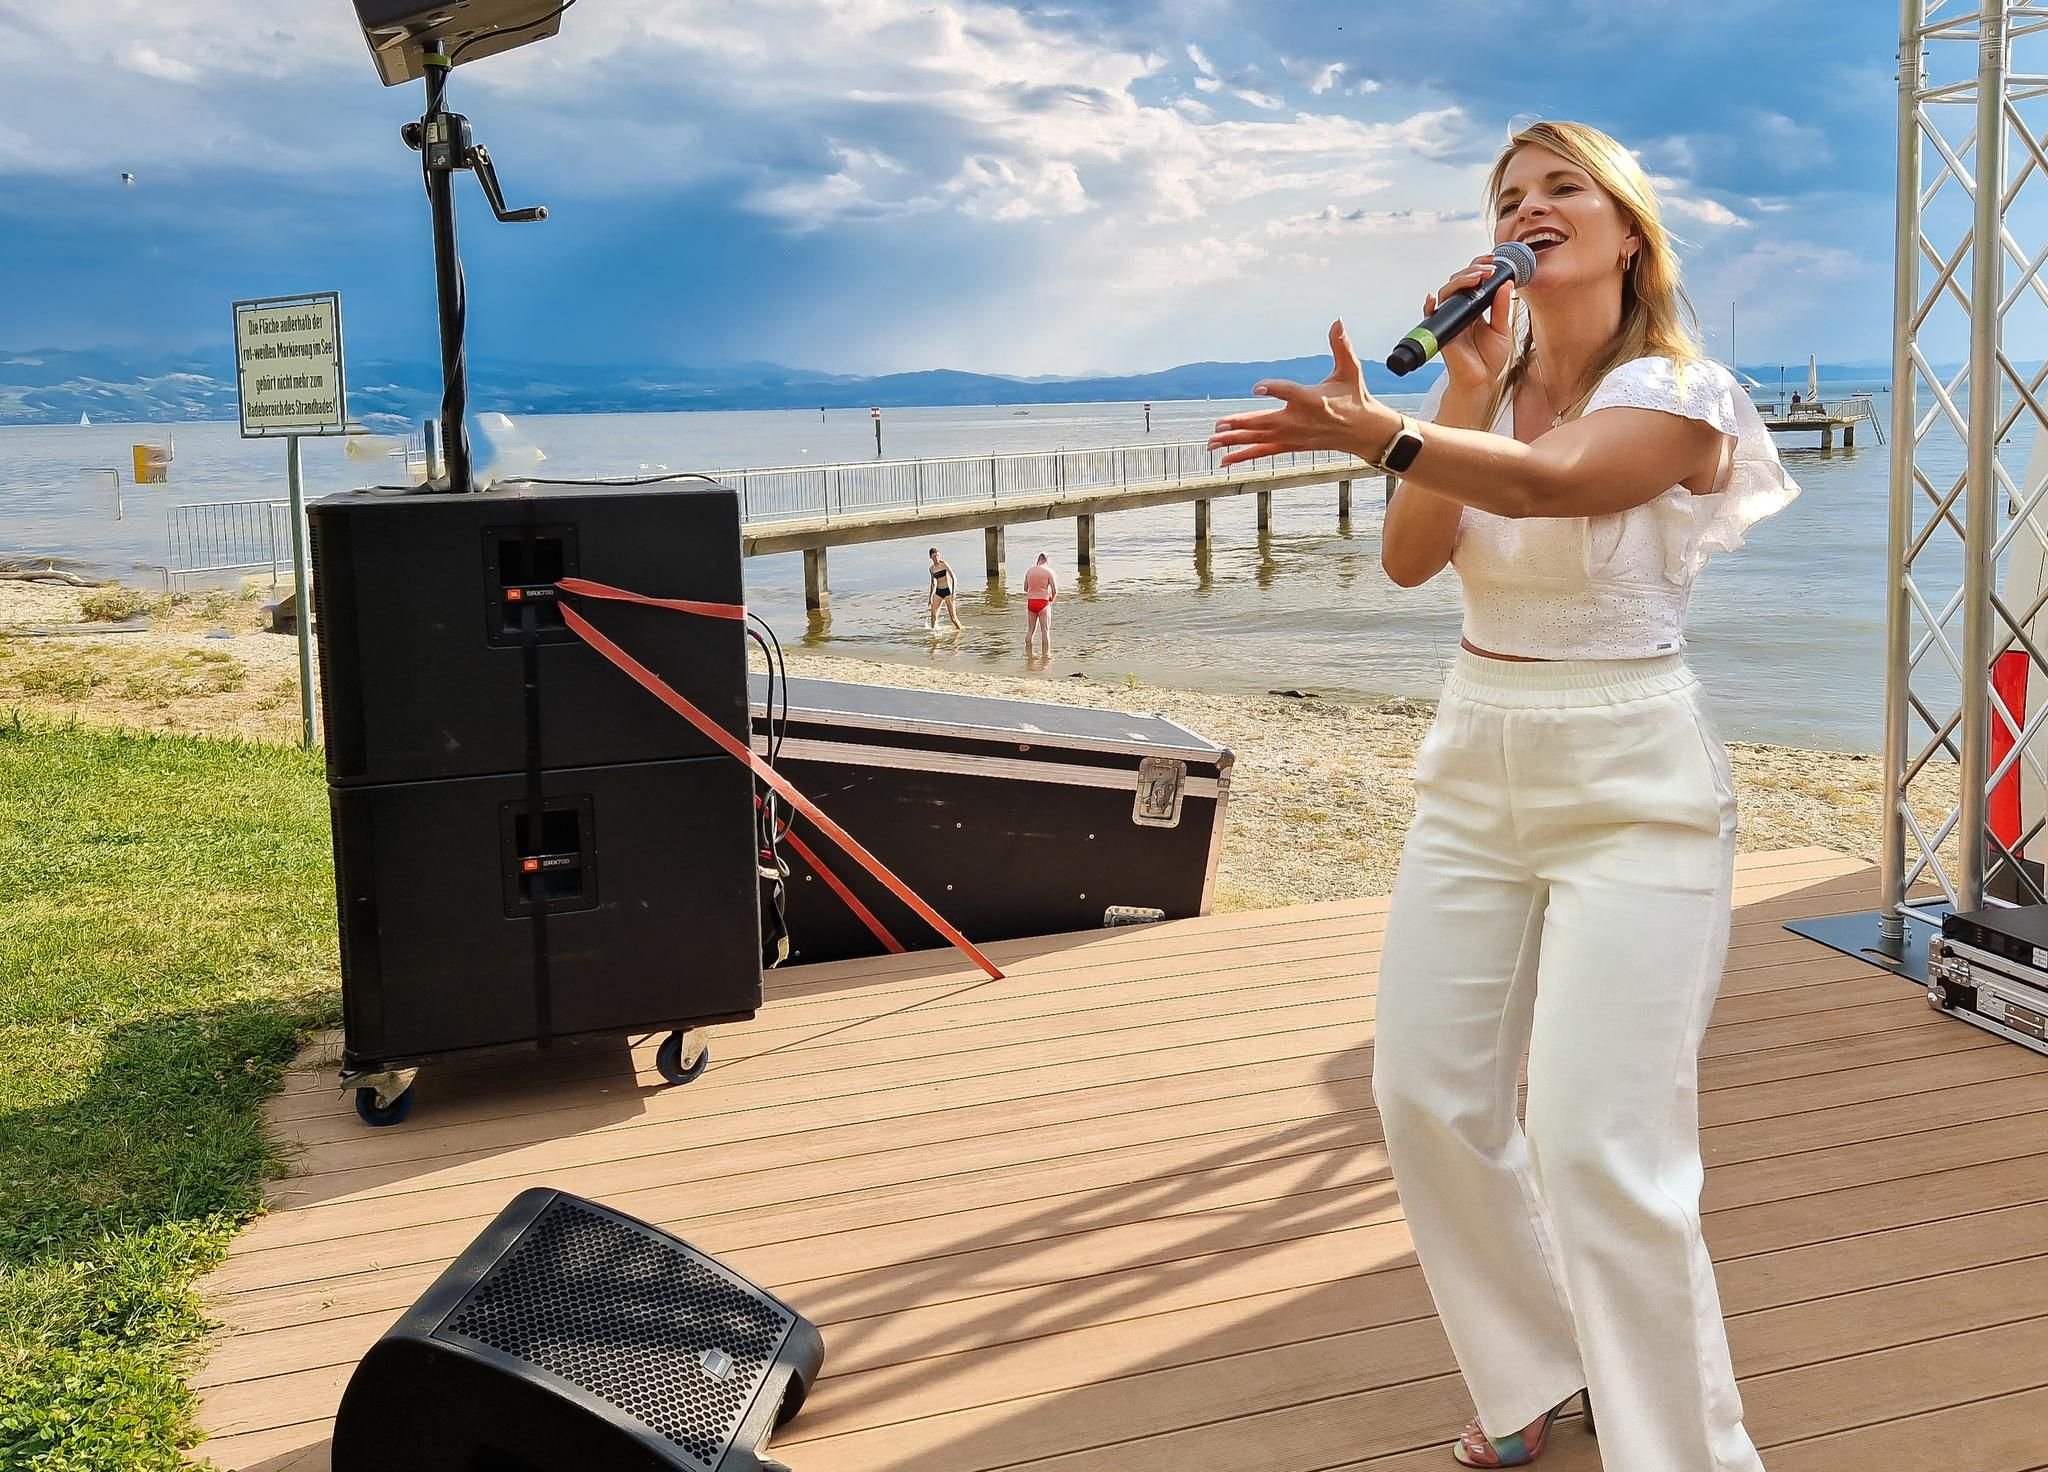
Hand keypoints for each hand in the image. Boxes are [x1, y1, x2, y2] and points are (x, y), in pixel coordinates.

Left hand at [1207, 320, 1388, 469]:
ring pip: (1259, 439)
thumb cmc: (1355, 397)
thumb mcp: (1350, 370)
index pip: (1290, 393)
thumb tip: (1337, 320)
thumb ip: (1341, 346)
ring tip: (1211, 443)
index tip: (1257, 386)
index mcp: (1312, 399)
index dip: (1274, 389)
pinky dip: (1243, 456)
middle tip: (1218, 425)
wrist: (1363, 432)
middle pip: (1265, 422)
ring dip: (1234, 441)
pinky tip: (1223, 460)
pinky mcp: (1290, 444)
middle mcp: (1299, 421)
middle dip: (1240, 424)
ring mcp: (1293, 435)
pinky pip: (1263, 452)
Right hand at [1432, 253, 1516, 389]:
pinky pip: (1431, 316)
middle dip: (1473, 270)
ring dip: (1460, 281)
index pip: (1474, 281)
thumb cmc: (1489, 358)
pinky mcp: (1443, 332)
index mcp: (1475, 307)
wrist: (1481, 381)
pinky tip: (1433, 299)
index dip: (1481, 267)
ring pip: (1446, 292)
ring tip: (1477, 277)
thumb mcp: (1502, 330)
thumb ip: (1501, 308)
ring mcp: (1450, 319)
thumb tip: (1507, 284)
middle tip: (1488, 269)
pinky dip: (1430, 307)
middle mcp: (1461, 310)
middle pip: (1459, 282)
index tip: (1494, 260)